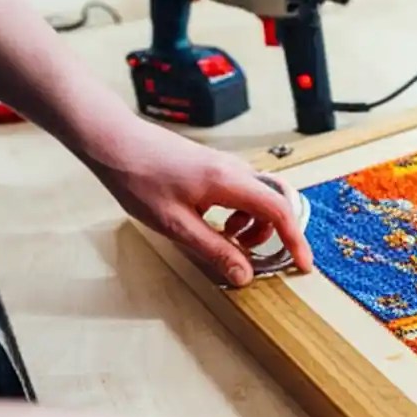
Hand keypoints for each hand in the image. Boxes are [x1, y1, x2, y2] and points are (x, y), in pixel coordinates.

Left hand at [84, 120, 312, 286]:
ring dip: (253, 224)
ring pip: (260, 198)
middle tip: (253, 253)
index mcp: (230, 182)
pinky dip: (241, 213)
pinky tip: (215, 222)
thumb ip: (214, 250)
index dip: (295, 240)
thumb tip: (244, 275)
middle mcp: (236, 170)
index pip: (279, 211)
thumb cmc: (139, 178)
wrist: (114, 141)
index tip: (303, 264)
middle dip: (274, 233)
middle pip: (277, 202)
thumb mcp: (176, 224)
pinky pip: (244, 192)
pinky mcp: (216, 166)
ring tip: (226, 238)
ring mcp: (227, 165)